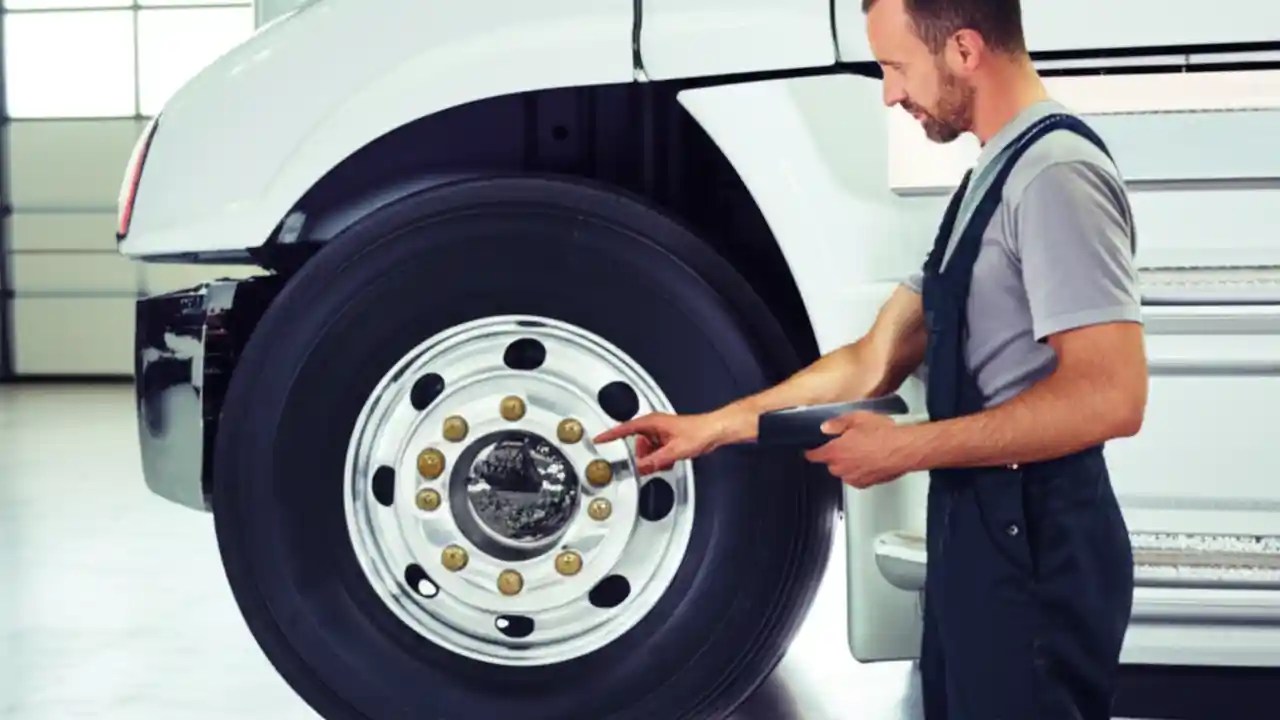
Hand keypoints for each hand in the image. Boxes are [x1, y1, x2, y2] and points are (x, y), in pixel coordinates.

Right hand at [592, 410, 736, 474]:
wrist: (714, 431)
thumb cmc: (698, 432)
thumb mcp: (673, 451)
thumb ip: (654, 461)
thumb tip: (640, 468)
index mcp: (651, 422)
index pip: (624, 428)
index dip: (610, 435)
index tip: (598, 439)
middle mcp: (654, 425)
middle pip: (637, 444)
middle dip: (642, 456)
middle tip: (649, 465)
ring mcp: (660, 432)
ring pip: (647, 450)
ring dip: (653, 458)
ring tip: (665, 461)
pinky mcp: (667, 439)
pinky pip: (656, 451)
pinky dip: (660, 458)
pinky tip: (670, 460)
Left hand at [804, 412, 907, 488]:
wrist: (904, 449)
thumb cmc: (882, 433)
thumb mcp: (857, 418)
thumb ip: (837, 424)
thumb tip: (825, 427)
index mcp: (835, 451)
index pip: (814, 456)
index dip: (811, 452)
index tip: (809, 451)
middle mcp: (842, 468)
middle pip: (830, 465)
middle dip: (834, 456)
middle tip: (847, 445)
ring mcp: (854, 477)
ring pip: (843, 472)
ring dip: (847, 465)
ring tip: (861, 452)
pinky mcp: (867, 483)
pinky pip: (856, 478)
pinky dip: (859, 472)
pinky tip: (868, 462)